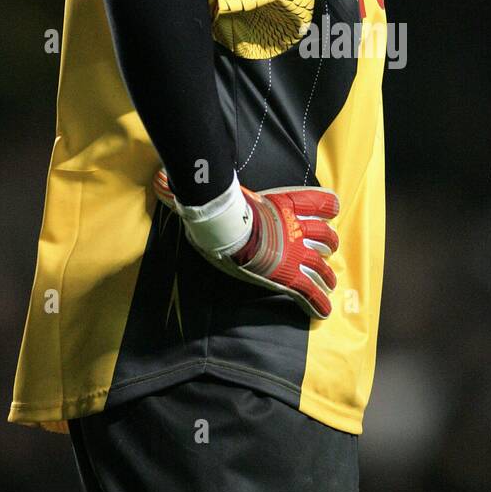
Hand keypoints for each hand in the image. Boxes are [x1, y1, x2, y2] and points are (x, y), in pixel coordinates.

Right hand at [153, 168, 340, 318]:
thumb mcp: (216, 194)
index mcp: (284, 205)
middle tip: (323, 256)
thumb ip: (198, 189)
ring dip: (326, 277)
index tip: (330, 212)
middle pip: (326, 237)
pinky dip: (319, 303)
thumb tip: (160, 178)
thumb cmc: (219, 207)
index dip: (327, 207)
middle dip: (327, 247)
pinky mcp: (290, 276)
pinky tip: (322, 313)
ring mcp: (295, 253)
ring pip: (323, 267)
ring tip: (327, 286)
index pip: (320, 201)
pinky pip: (312, 292)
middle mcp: (296, 228)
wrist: (224, 225)